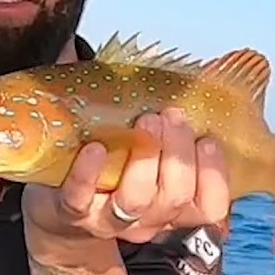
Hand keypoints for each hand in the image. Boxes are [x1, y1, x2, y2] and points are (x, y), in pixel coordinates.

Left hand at [21, 107, 230, 244]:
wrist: (59, 208)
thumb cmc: (109, 171)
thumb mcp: (140, 148)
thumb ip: (155, 112)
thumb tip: (151, 55)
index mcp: (171, 205)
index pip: (210, 206)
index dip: (215, 175)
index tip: (208, 139)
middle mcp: (146, 218)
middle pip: (176, 197)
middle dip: (179, 154)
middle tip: (172, 117)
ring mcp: (108, 219)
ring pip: (138, 201)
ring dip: (145, 160)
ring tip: (145, 121)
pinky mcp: (71, 212)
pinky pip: (82, 197)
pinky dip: (89, 173)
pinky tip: (94, 149)